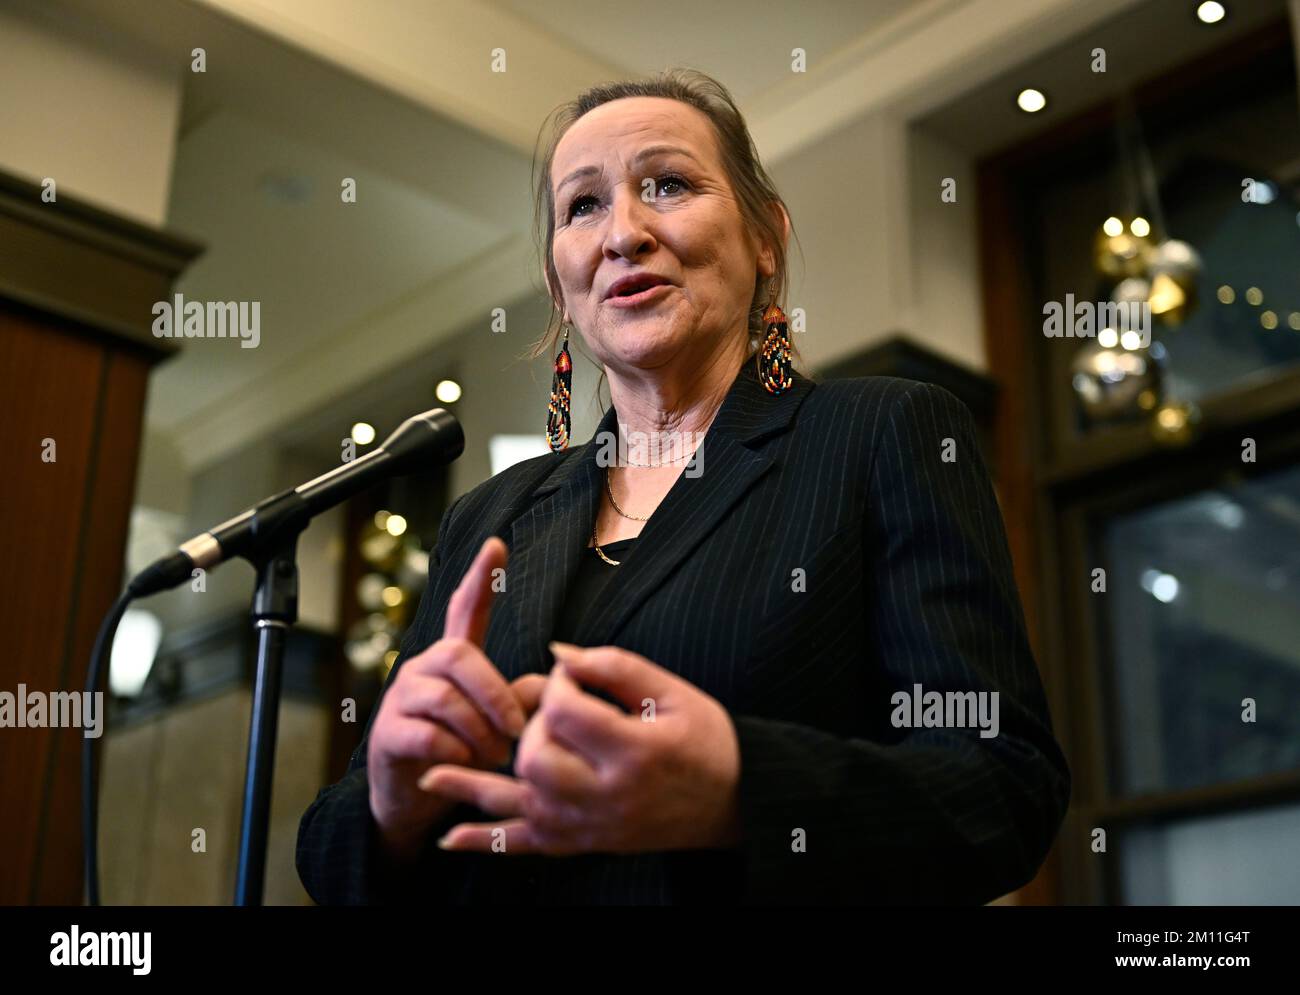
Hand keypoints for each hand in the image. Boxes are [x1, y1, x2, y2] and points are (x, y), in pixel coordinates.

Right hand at [366, 537, 545, 862]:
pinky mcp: (387, 735)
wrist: (413, 801)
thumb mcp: (499, 724)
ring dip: (479, 730)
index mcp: (453, 661)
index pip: (465, 610)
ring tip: (495, 755)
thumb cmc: (464, 753)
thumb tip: (548, 684)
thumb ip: (523, 699)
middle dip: (494, 692)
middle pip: (457, 654)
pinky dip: (455, 750)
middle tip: (517, 730)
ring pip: (445, 697)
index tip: (496, 544)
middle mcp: (424, 670)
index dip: (480, 578)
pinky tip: (465, 762)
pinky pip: (427, 733)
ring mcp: (401, 700)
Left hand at [421, 642, 741, 855]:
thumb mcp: (673, 691)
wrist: (733, 802)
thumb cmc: (706, 739)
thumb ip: (612, 667)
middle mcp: (606, 794)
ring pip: (519, 802)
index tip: (573, 674)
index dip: (560, 683)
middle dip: (526, 725)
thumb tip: (555, 656)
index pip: (565, 711)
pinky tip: (448, 839)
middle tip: (546, 707)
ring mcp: (591, 825)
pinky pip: (526, 846)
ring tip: (430, 774)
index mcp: (633, 751)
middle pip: (533, 757)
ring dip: (473, 786)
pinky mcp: (583, 842)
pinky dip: (485, 843)